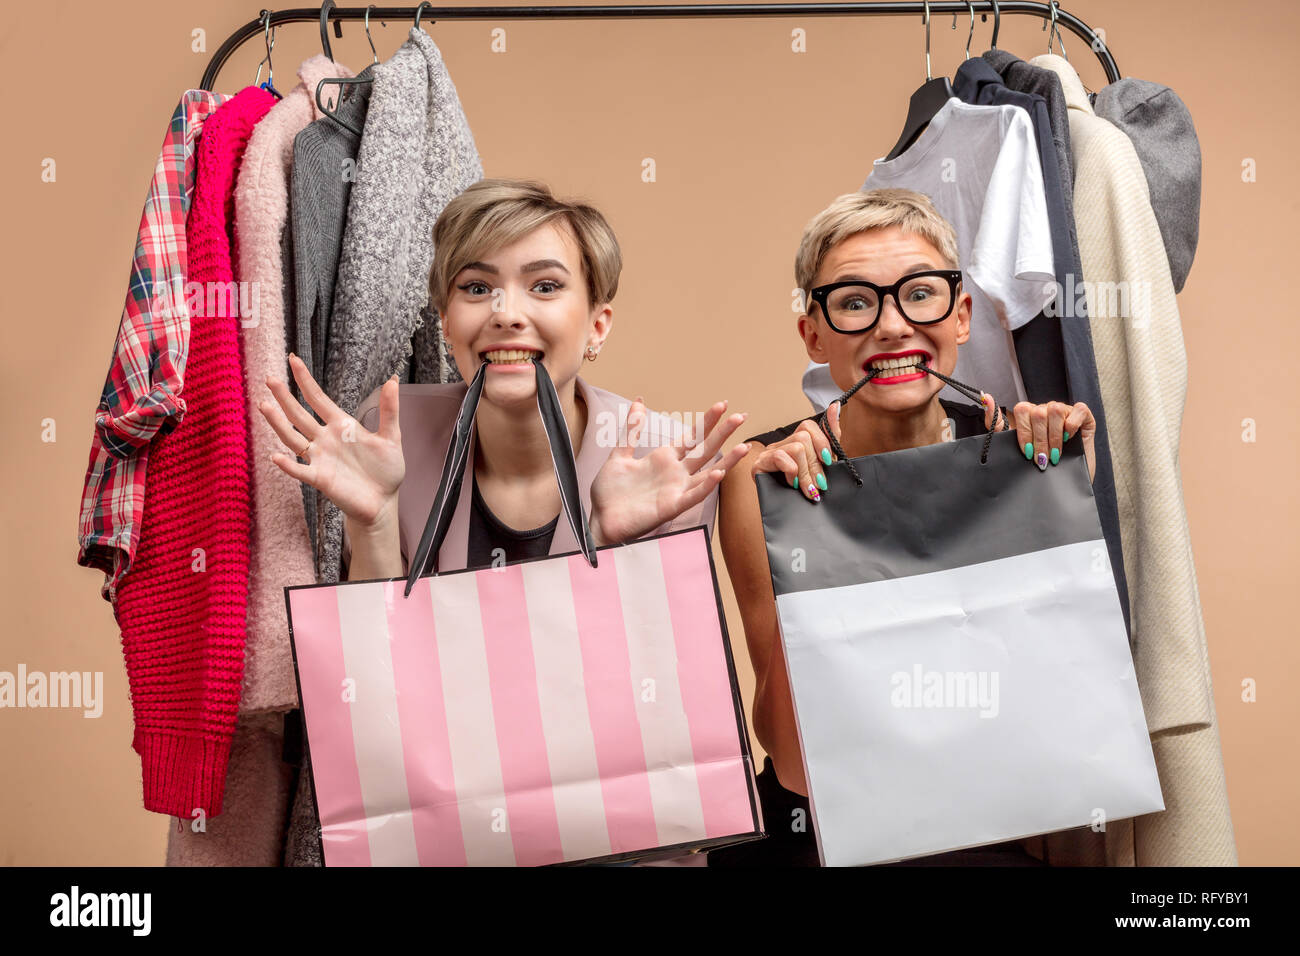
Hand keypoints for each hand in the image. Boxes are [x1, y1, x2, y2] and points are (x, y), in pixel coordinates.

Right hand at [260, 353, 405, 529]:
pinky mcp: (320, 479)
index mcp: (341, 425)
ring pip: (293, 438)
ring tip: (264, 405)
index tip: (293, 360)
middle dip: (285, 397)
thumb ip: (389, 410)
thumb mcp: (391, 437)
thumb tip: (392, 379)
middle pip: (299, 414)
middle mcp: (325, 439)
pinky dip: (288, 465)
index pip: (318, 399)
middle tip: (269, 378)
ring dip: (278, 423)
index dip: (305, 380)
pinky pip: (301, 471)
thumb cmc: (385, 470)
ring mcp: (320, 459)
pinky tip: (276, 456)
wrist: (384, 501)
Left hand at [588, 397, 750, 545]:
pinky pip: (693, 495)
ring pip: (708, 473)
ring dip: (727, 461)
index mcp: (664, 458)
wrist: (601, 518)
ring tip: (744, 447)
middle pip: (705, 449)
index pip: (692, 436)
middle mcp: (675, 473)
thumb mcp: (619, 454)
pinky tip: (718, 474)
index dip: (707, 421)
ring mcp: (676, 490)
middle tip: (740, 416)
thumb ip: (632, 430)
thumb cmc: (610, 492)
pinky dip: (706, 485)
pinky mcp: (672, 506)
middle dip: (723, 433)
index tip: (722, 405)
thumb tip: (638, 402)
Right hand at [749, 400, 843, 502]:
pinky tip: (791, 484)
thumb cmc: (805, 489)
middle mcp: (781, 444)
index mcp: (795, 442)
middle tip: (819, 485)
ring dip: (806, 472)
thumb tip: (835, 406)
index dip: (822, 442)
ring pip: (796, 447)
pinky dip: (791, 472)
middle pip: (803, 437)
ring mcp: (768, 453)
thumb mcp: (823, 464)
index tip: (828, 462)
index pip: (809, 426)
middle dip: (816, 465)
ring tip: (808, 489)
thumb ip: (830, 435)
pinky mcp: (758, 464)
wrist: (787, 515)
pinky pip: (780, 457)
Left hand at [984, 394, 1095, 483]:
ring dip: (1054, 437)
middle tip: (1042, 459)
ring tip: (1055, 455)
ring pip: (1055, 410)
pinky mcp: (1083, 415)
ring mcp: (1065, 410)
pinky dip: (1072, 424)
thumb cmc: (1039, 462)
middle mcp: (1046, 409)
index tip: (1026, 452)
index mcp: (1029, 414)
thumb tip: (986, 398)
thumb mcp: (1013, 447)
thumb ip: (996, 424)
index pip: (1021, 409)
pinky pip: (1078, 410)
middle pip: (1038, 413)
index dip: (1023, 432)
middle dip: (1039, 441)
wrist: (1065, 480)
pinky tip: (1070, 438)